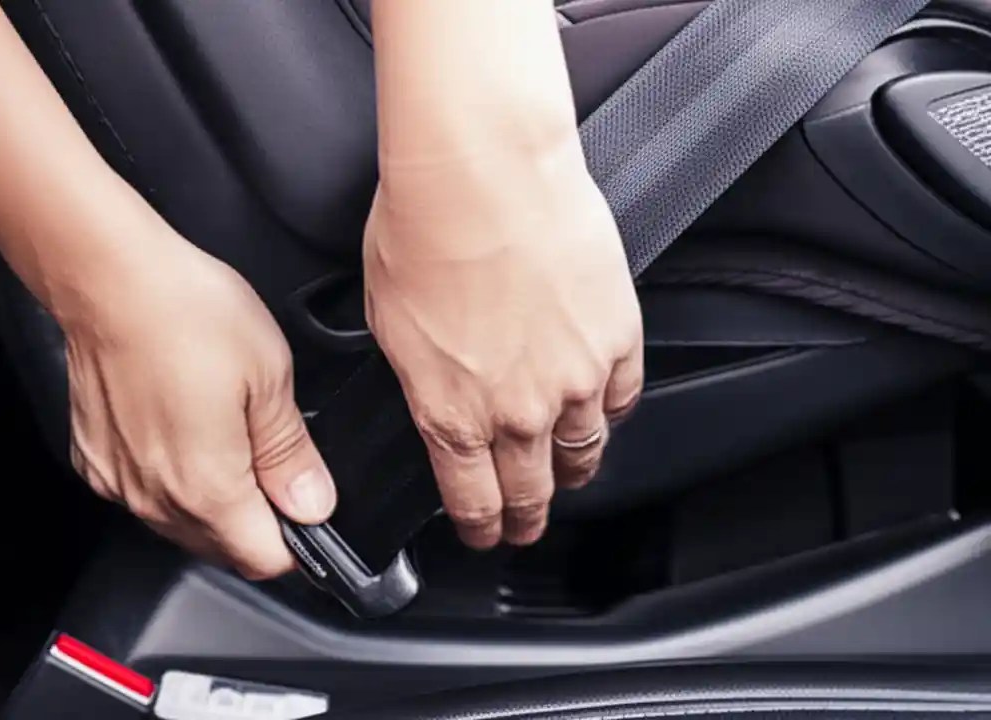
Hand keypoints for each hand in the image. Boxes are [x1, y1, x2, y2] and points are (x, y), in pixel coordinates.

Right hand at [61, 221, 334, 579]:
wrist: (109, 278)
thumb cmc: (185, 313)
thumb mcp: (270, 377)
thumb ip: (291, 455)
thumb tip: (312, 506)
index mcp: (208, 491)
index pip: (264, 560)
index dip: (296, 539)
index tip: (305, 505)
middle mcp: (155, 500)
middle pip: (222, 548)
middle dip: (256, 522)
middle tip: (271, 460)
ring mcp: (119, 482)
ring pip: (180, 525)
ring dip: (211, 502)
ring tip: (226, 435)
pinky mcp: (93, 460)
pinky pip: (142, 493)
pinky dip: (168, 477)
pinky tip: (182, 429)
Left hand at [365, 138, 642, 549]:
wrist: (481, 173)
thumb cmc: (422, 229)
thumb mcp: (387, 319)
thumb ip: (418, 372)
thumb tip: (433, 386)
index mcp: (449, 411)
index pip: (472, 498)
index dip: (481, 526)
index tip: (486, 534)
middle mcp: (515, 409)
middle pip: (531, 489)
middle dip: (527, 516)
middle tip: (528, 525)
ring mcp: (574, 378)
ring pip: (583, 452)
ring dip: (573, 470)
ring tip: (570, 475)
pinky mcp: (617, 338)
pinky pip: (623, 397)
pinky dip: (612, 411)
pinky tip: (604, 410)